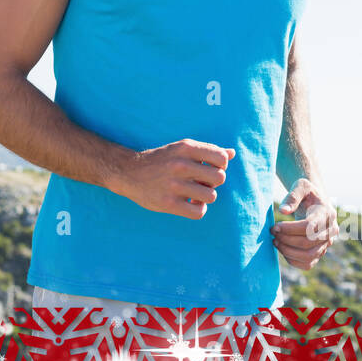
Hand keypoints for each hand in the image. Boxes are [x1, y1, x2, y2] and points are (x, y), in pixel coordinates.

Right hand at [120, 140, 234, 219]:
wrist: (129, 172)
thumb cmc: (161, 160)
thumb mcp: (182, 149)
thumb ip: (207, 151)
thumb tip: (232, 153)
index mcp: (186, 148)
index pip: (221, 158)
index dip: (220, 166)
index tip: (209, 169)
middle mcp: (181, 165)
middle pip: (220, 178)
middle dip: (214, 182)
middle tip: (202, 182)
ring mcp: (174, 185)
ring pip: (211, 196)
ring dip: (206, 196)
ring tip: (195, 193)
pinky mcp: (168, 203)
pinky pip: (198, 212)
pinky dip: (198, 210)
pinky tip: (190, 204)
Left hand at [271, 178, 336, 269]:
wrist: (316, 201)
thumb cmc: (307, 193)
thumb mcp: (301, 186)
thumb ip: (292, 196)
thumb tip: (283, 210)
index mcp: (327, 214)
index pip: (309, 226)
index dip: (289, 229)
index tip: (274, 226)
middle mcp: (331, 231)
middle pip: (308, 242)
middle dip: (286, 239)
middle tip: (272, 233)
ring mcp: (327, 243)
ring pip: (309, 256)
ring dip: (288, 251)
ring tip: (275, 242)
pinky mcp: (321, 252)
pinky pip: (308, 264)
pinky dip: (293, 260)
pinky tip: (282, 249)